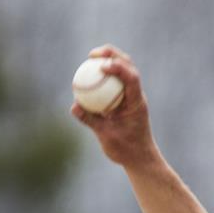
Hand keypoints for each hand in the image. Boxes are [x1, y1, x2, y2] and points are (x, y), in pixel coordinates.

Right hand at [70, 45, 156, 166]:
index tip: (101, 66)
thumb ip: (90, 120)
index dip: (118, 67)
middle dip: (112, 55)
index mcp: (136, 102)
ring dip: (108, 60)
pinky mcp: (124, 100)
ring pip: (122, 71)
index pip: (131, 78)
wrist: (139, 158)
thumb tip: (74, 106)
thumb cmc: (126, 150)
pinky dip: (103, 76)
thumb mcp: (106, 136)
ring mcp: (131, 96)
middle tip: (93, 54)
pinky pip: (114, 83)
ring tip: (91, 57)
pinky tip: (88, 74)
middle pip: (128, 66)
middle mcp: (136, 95)